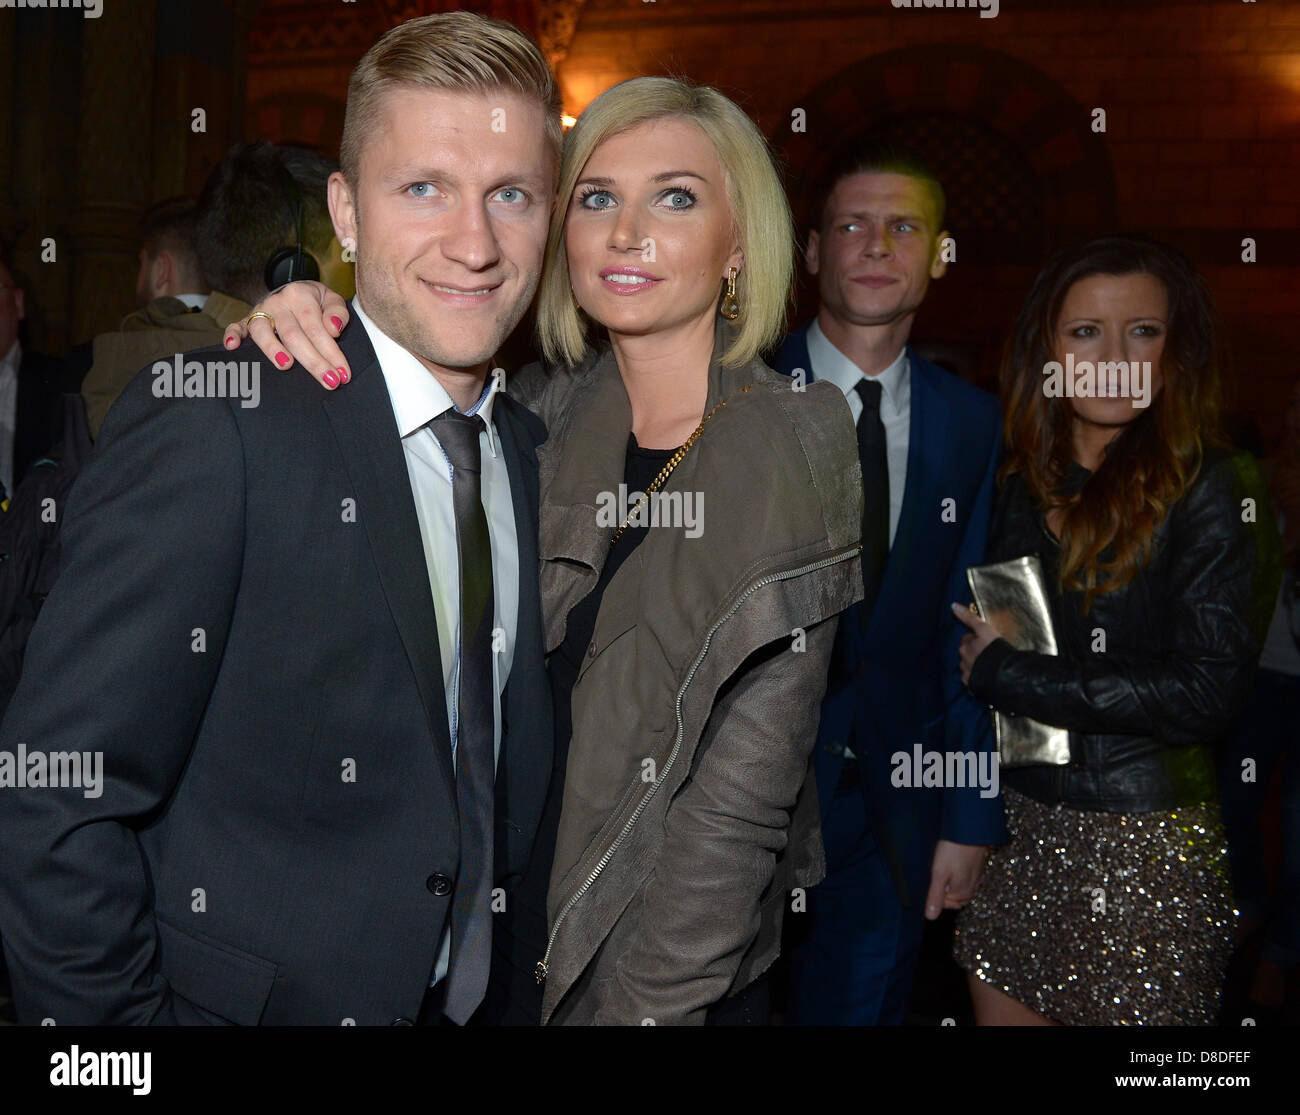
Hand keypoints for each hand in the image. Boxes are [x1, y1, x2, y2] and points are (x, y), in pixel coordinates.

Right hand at [222, 281, 351, 388]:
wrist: (294, 292)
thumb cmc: (316, 302)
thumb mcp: (332, 300)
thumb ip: (337, 313)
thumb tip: (334, 330)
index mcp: (300, 295)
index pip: (317, 329)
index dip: (331, 353)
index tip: (343, 374)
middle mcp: (278, 302)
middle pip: (293, 335)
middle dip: (313, 361)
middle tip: (329, 381)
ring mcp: (260, 311)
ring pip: (263, 332)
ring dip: (273, 350)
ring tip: (287, 367)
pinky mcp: (247, 320)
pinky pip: (236, 326)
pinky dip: (232, 335)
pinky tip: (232, 348)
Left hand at [924, 839, 987, 919]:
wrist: (971, 831)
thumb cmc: (953, 851)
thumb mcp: (939, 874)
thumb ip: (935, 896)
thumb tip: (930, 917)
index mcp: (962, 894)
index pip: (944, 904)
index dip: (934, 894)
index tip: (930, 879)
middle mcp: (972, 889)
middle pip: (953, 897)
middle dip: (943, 889)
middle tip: (935, 872)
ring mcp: (976, 878)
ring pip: (959, 887)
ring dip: (950, 881)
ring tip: (942, 866)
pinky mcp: (978, 868)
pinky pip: (966, 877)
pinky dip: (957, 874)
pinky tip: (952, 862)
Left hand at [952, 602, 1000, 687]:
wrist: (1006, 675)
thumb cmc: (998, 649)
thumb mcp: (986, 629)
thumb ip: (969, 617)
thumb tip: (952, 605)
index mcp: (967, 644)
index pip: (967, 638)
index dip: (977, 639)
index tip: (986, 643)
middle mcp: (964, 656)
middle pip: (967, 652)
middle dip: (975, 652)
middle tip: (989, 654)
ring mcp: (967, 671)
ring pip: (968, 666)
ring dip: (975, 665)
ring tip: (990, 667)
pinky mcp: (970, 683)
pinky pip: (971, 680)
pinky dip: (977, 679)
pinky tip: (987, 678)